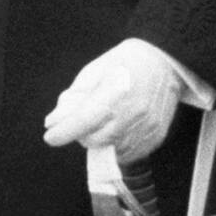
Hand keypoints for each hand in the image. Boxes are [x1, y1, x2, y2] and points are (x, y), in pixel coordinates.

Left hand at [43, 39, 181, 163]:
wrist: (165, 62)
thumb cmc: (126, 62)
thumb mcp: (95, 70)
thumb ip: (74, 97)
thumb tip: (54, 121)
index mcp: (114, 93)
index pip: (83, 122)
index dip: (63, 132)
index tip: (50, 136)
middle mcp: (131, 115)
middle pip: (94, 140)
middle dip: (80, 134)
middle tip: (81, 121)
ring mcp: (146, 129)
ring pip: (110, 150)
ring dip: (99, 141)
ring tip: (103, 121)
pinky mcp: (155, 138)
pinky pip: (128, 153)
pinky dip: (116, 146)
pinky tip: (117, 128)